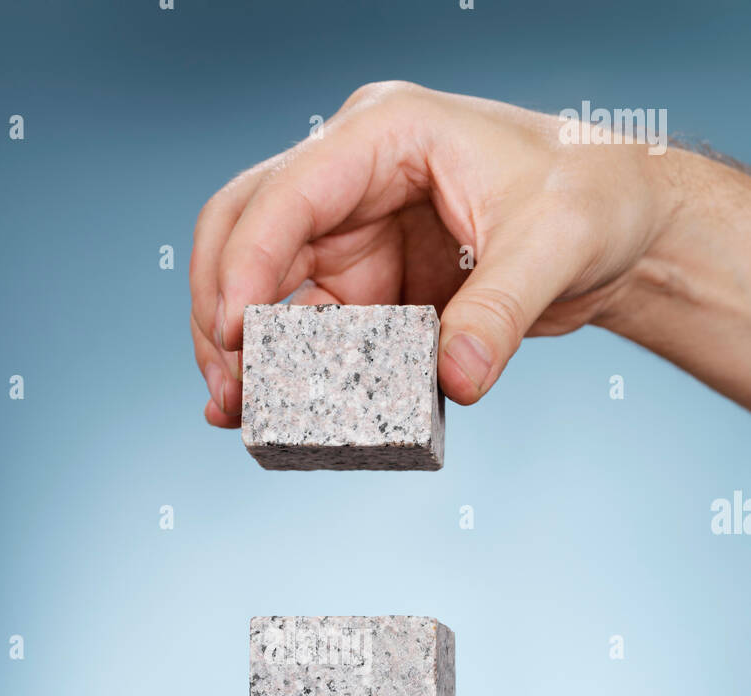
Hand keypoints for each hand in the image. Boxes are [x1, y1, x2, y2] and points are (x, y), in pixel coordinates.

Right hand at [191, 83, 750, 420]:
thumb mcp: (554, 246)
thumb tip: (454, 380)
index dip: (249, 260)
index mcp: (385, 135)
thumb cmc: (592, 197)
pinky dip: (285, 373)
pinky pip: (305, 332)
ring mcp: (352, 237)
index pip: (289, 190)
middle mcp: (352, 181)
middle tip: (226, 384)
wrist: (621, 227)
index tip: (236, 332)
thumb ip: (500, 312)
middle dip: (220, 306)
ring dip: (240, 351)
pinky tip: (272, 415)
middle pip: (244, 230)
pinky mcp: (364, 290)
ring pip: (262, 288)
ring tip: (237, 413)